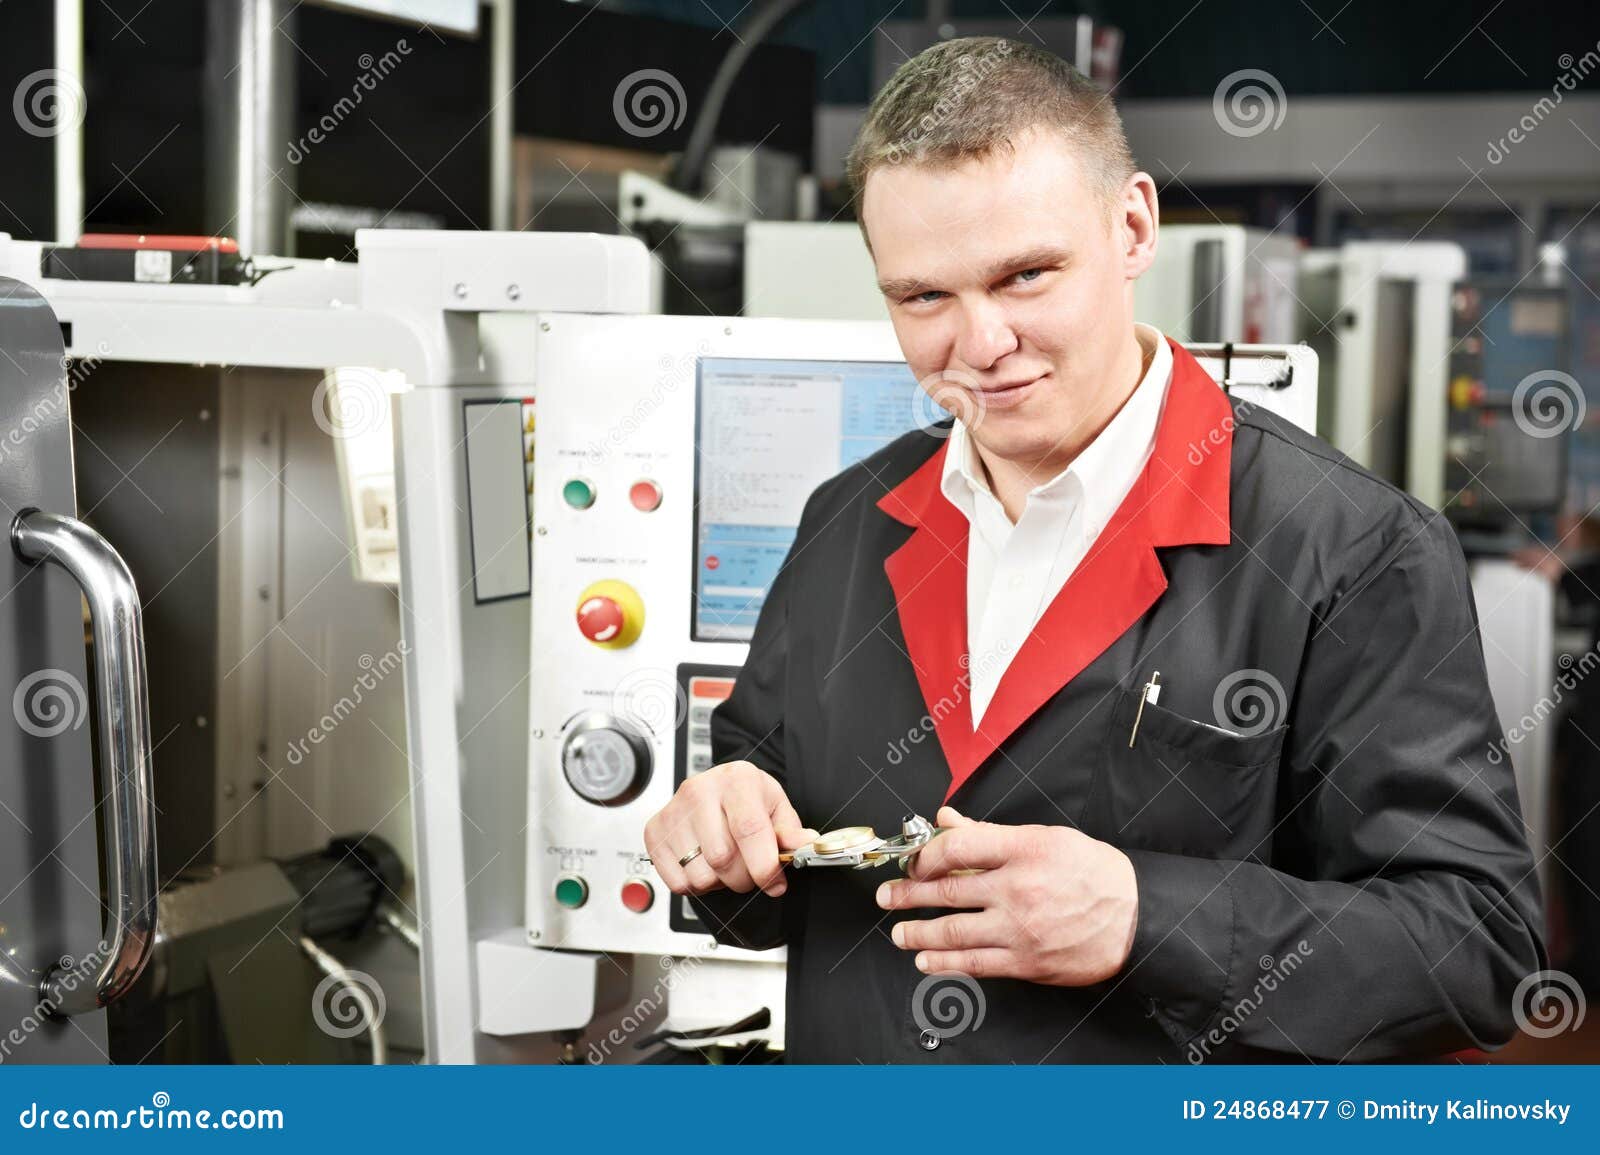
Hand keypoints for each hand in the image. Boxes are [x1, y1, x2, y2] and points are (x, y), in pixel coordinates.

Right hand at [644, 761, 815, 898]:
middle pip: (722, 858)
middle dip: (743, 878)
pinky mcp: (655, 832)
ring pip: (700, 875)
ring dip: (718, 883)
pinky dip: (695, 885)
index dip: (764, 865)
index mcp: (737, 780)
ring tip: (725, 864)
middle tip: (749, 871)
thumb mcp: (776, 809)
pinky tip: (704, 865)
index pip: (749, 829)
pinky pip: (677, 882)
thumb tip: (806, 845)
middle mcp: (700, 791)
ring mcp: (674, 812)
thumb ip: (790, 832)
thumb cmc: (747, 799)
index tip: (774, 883)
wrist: (717, 788)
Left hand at [875, 806, 1137, 984]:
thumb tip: (946, 819)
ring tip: (898, 931)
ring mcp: (1021, 928)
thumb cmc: (1092, 872)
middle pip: (946, 891)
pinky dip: (944, 961)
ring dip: (916, 931)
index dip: (925, 856)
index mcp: (1023, 849)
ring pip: (953, 931)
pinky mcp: (1026, 961)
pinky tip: (925, 958)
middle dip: (907, 895)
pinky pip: (974, 963)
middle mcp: (1018, 888)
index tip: (912, 862)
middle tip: (887, 896)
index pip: (957, 848)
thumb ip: (988, 833)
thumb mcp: (1043, 837)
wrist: (1135, 916)